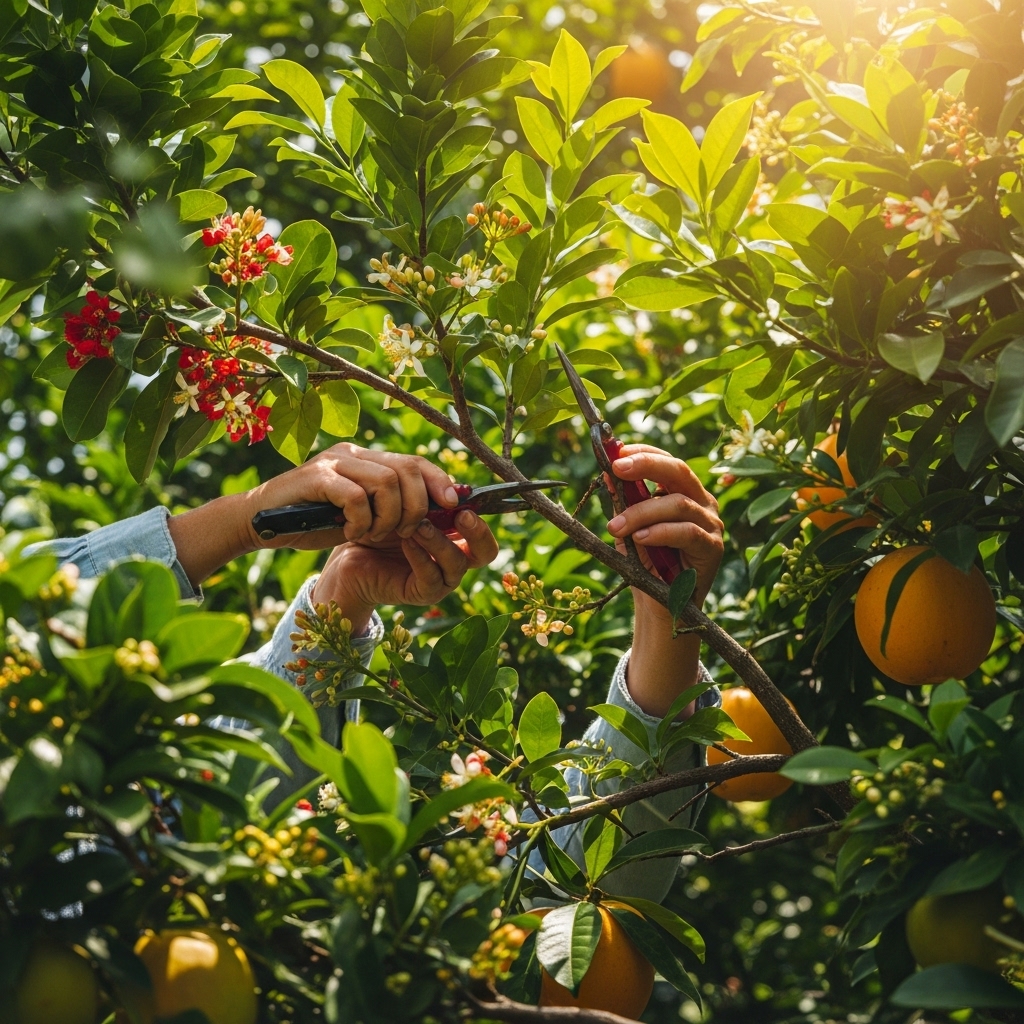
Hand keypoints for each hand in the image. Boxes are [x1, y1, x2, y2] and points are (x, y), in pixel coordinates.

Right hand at [243, 442, 460, 549]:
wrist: (261, 523)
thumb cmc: (313, 521)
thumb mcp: (361, 516)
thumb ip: (389, 508)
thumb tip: (435, 515)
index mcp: (367, 459)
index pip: (414, 461)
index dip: (439, 480)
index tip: (452, 505)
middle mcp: (353, 453)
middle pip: (406, 469)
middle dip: (416, 505)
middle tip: (403, 532)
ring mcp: (334, 462)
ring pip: (386, 482)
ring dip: (388, 517)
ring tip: (371, 534)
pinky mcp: (316, 477)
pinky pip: (356, 496)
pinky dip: (361, 520)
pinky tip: (350, 532)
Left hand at [312, 509, 498, 633]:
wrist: (350, 552)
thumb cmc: (381, 525)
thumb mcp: (406, 503)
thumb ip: (430, 495)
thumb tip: (456, 492)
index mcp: (457, 537)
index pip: (484, 531)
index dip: (481, 518)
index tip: (462, 501)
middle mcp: (455, 559)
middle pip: (485, 553)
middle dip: (477, 533)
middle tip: (461, 516)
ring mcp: (441, 579)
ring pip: (456, 564)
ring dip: (439, 541)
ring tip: (420, 525)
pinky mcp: (422, 593)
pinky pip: (431, 577)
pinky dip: (421, 556)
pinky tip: (408, 541)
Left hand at [605, 444, 723, 609]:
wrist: (661, 605)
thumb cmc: (647, 562)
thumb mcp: (629, 526)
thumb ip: (623, 500)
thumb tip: (608, 471)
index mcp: (684, 491)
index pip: (667, 461)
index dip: (644, 452)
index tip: (616, 453)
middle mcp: (702, 502)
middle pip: (679, 471)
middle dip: (646, 466)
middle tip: (617, 468)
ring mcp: (711, 523)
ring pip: (678, 503)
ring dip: (641, 512)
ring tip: (616, 527)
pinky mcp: (713, 547)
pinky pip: (687, 532)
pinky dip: (660, 533)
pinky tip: (640, 539)